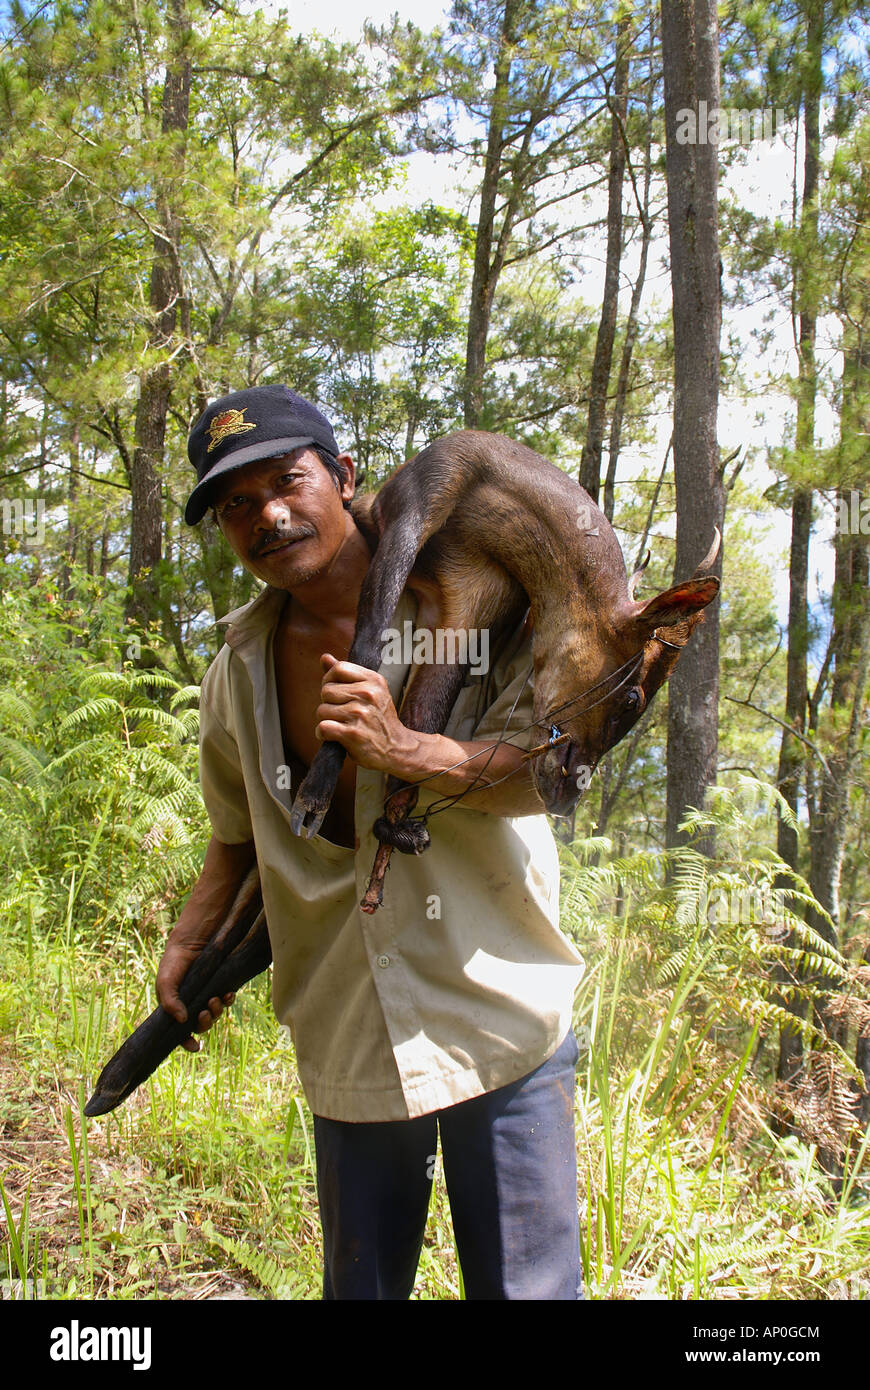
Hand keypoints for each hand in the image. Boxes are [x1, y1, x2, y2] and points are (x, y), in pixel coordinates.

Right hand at [156, 929, 235, 1053]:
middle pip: (201, 1025)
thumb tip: (182, 1021)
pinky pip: (227, 1000)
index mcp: (177, 1009)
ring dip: (216, 1012)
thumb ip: (169, 1002)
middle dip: (204, 1024)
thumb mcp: (165, 982)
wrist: (191, 941)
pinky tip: (228, 995)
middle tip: (204, 1014)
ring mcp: (208, 996)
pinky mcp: (221, 986)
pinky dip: (228, 1000)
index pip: (181, 1033)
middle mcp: (193, 1005)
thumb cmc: (174, 962)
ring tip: (214, 1001)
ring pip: (215, 1014)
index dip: (188, 1042)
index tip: (195, 1046)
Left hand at [314, 653, 418, 772]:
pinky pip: (323, 727)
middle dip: (328, 703)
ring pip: (322, 710)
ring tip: (342, 726)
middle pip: (326, 691)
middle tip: (342, 714)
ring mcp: (361, 714)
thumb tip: (324, 657)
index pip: (338, 668)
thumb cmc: (379, 719)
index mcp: (374, 680)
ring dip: (326, 720)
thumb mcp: (371, 691)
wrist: (397, 748)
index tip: (336, 693)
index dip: (330, 680)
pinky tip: (334, 736)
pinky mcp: (353, 734)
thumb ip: (346, 674)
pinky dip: (322, 734)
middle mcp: (368, 695)